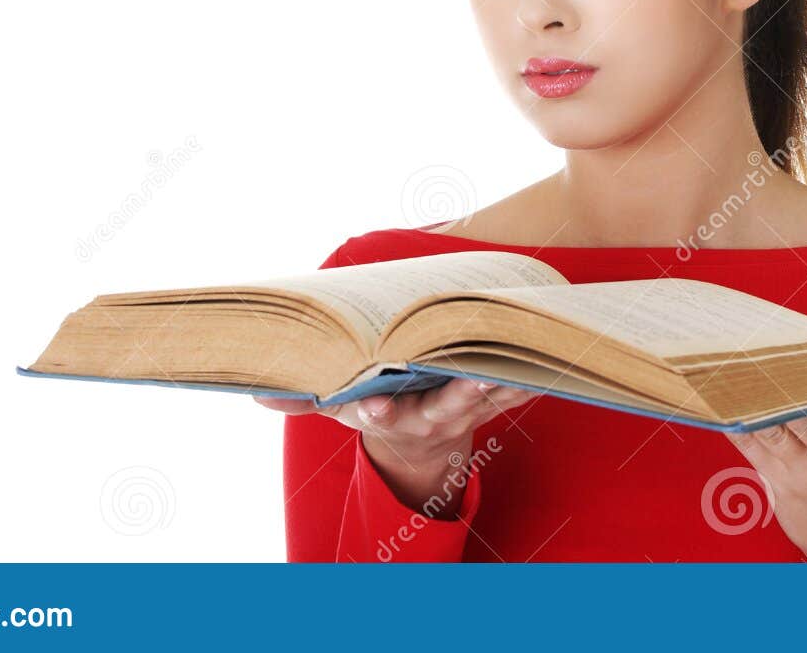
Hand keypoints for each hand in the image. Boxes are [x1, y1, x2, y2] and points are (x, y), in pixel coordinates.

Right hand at [253, 378, 536, 515]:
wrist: (424, 447)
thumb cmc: (379, 408)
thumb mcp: (338, 407)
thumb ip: (303, 400)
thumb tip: (256, 394)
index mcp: (390, 416)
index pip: (379, 416)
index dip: (376, 411)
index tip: (373, 406)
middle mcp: (430, 417)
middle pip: (445, 408)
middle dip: (459, 394)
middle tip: (473, 378)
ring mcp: (465, 412)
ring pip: (488, 398)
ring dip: (505, 383)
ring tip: (519, 363)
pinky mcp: (492, 402)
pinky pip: (517, 392)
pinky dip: (533, 378)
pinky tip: (550, 359)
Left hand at [728, 350, 806, 561]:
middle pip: (805, 414)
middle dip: (785, 385)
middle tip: (764, 352)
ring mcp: (805, 472)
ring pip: (775, 429)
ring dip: (756, 402)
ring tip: (739, 371)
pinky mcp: (779, 484)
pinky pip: (753, 449)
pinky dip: (738, 426)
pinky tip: (725, 404)